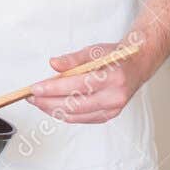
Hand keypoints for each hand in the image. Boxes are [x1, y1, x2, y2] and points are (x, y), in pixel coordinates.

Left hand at [27, 39, 150, 123]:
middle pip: (75, 105)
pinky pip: (82, 118)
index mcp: (113, 77)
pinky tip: (53, 107)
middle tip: (31, 97)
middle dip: (49, 102)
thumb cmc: (116, 57)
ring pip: (76, 115)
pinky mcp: (109, 116)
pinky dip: (65, 114)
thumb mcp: (95, 51)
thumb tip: (53, 64)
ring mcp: (113, 109)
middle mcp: (115, 96)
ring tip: (38, 102)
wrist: (137, 66)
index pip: (77, 85)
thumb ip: (73, 59)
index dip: (53, 88)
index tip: (35, 88)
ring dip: (53, 110)